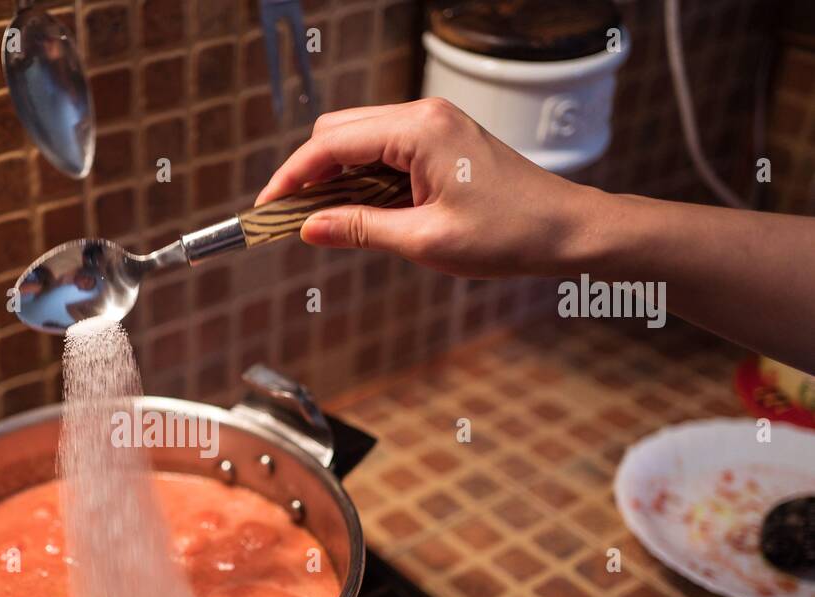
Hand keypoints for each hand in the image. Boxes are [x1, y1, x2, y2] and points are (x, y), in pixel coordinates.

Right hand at [256, 98, 603, 278]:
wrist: (567, 230)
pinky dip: (361, 179)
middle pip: (338, 132)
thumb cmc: (511, 234)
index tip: (268, 208)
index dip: (292, 178)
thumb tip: (308, 227)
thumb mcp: (425, 241)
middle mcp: (424, 116)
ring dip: (334, 178)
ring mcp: (433, 125)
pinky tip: (356, 212)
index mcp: (419, 131)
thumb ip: (359, 229)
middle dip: (307, 174)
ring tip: (320, 222)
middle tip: (289, 220)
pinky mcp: (440, 141)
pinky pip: (383, 151)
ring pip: (357, 140)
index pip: (331, 145)